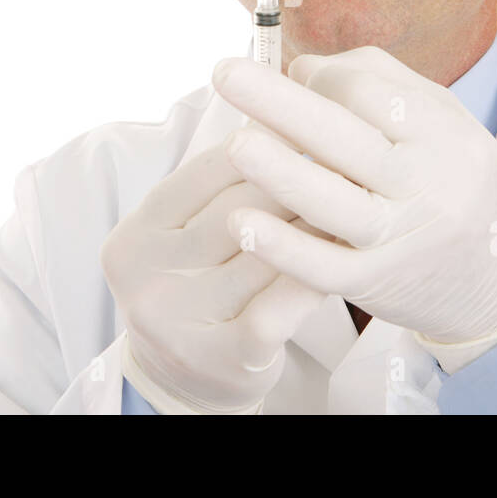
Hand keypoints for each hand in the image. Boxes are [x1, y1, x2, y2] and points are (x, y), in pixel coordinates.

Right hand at [100, 137, 326, 413]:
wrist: (186, 382)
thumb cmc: (199, 288)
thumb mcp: (187, 234)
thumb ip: (223, 184)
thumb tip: (288, 114)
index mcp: (137, 233)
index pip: (213, 169)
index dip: (270, 143)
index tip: (316, 122)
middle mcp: (148, 275)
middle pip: (242, 206)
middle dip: (300, 179)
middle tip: (352, 155)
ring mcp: (181, 319)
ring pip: (266, 252)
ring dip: (318, 221)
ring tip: (359, 197)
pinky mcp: (225, 356)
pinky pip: (280, 304)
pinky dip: (315, 276)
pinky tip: (345, 257)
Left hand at [211, 47, 496, 367]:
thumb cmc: (459, 182)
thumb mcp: (446, 123)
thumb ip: (379, 83)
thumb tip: (300, 69)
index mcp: (443, 135)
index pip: (371, 95)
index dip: (322, 79)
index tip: (295, 75)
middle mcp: (426, 185)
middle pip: (346, 139)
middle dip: (282, 105)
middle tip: (225, 73)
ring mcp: (401, 238)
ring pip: (333, 204)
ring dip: (280, 173)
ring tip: (236, 145)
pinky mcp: (377, 284)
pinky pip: (325, 267)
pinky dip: (283, 248)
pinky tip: (243, 225)